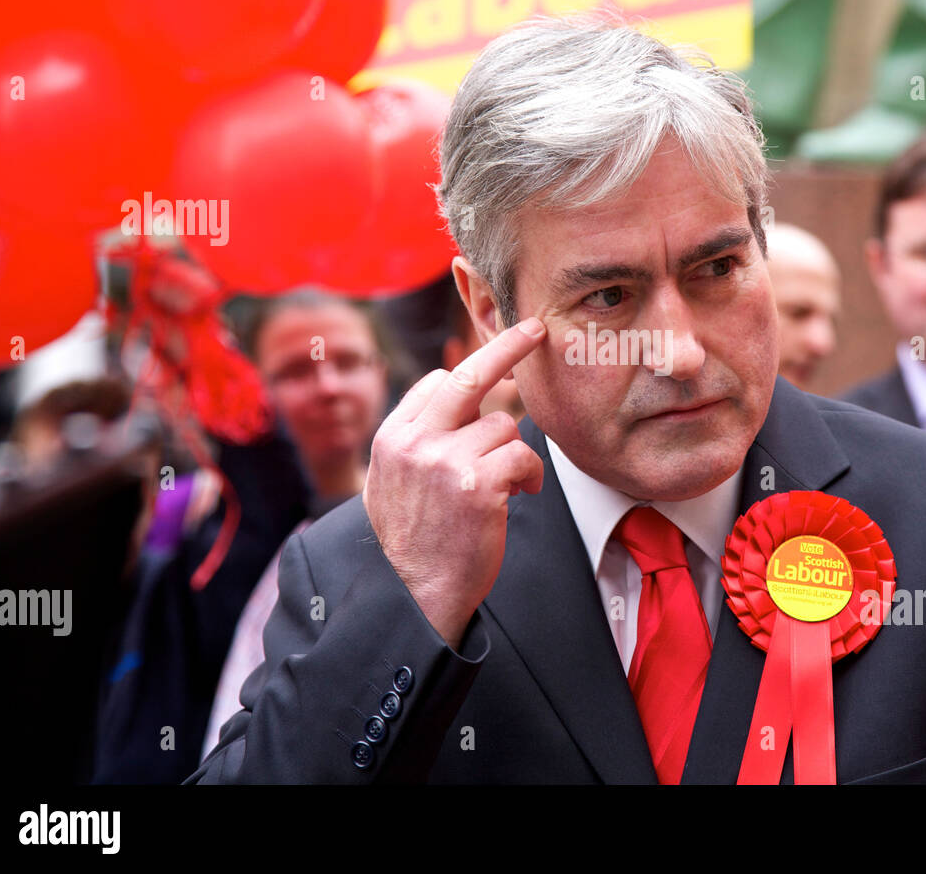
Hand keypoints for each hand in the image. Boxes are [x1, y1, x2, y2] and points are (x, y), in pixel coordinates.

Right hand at [362, 318, 546, 648]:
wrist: (415, 596)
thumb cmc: (413, 542)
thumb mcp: (391, 483)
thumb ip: (416, 440)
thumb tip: (455, 397)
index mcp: (393, 438)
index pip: (438, 384)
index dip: (472, 379)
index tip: (495, 365)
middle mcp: (416, 442)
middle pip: (469, 375)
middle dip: (507, 346)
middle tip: (533, 329)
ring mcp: (446, 461)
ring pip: (505, 425)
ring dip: (515, 453)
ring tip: (507, 486)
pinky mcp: (479, 485)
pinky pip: (523, 455)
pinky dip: (529, 474)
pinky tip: (519, 494)